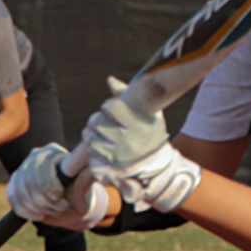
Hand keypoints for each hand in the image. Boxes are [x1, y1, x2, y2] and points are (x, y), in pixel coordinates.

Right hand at [7, 144, 108, 230]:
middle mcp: (36, 155)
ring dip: (39, 208)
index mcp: (54, 152)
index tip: (64, 201)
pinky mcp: (15, 181)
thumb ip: (86, 179)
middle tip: (61, 207)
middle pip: (31, 184)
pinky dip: (27, 212)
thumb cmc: (80, 194)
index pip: (45, 170)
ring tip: (53, 210)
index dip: (53, 191)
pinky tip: (39, 213)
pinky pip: (13, 199)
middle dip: (47, 203)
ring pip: (22, 194)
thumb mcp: (86, 189)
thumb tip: (91, 170)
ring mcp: (23, 168)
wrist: (70, 202)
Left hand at [82, 77, 202, 211]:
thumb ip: (128, 95)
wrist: (159, 164)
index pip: (109, 106)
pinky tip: (103, 150)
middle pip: (97, 121)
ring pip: (91, 138)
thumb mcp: (149, 112)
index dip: (108, 106)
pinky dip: (94, 151)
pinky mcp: (111, 170)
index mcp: (138, 123)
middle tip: (104, 123)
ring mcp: (119, 157)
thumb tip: (109, 80)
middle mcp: (129, 140)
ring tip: (102, 136)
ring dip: (93, 135)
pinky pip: (91, 155)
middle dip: (98, 120)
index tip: (112, 110)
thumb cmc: (151, 132)